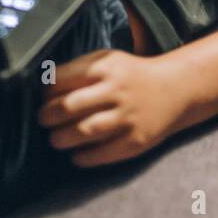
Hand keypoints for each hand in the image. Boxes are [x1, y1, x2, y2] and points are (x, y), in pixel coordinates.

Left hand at [38, 49, 184, 166]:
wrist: (174, 89)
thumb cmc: (130, 75)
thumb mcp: (107, 60)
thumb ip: (78, 70)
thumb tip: (43, 89)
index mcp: (105, 67)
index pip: (61, 80)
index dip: (46, 92)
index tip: (44, 98)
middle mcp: (116, 90)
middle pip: (69, 106)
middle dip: (48, 116)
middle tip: (44, 120)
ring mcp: (127, 116)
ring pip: (84, 131)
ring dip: (62, 138)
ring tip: (56, 139)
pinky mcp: (136, 139)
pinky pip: (104, 153)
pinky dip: (85, 157)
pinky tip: (76, 155)